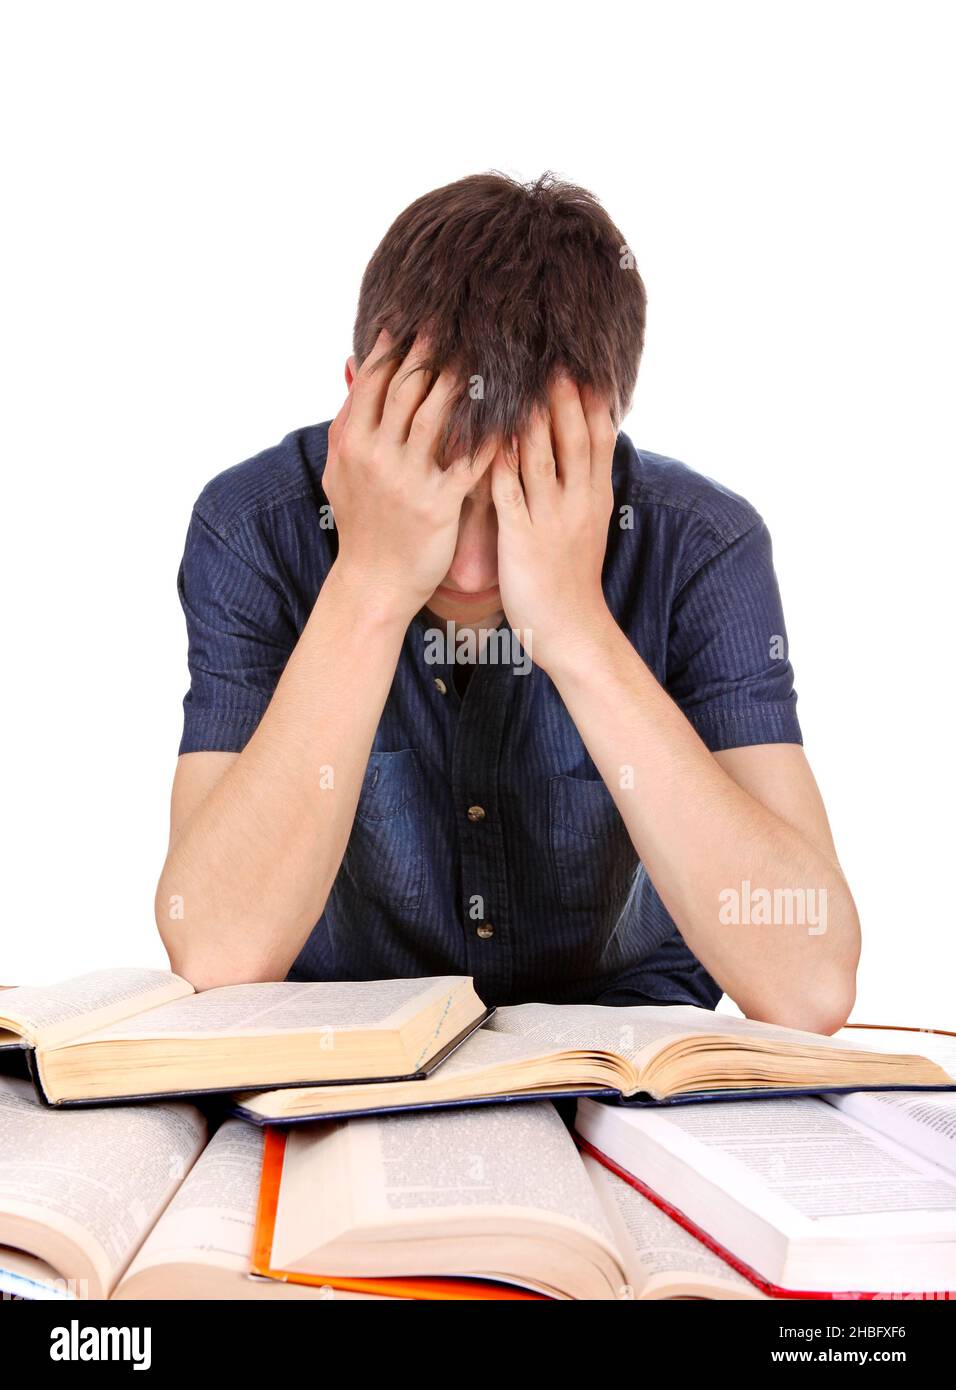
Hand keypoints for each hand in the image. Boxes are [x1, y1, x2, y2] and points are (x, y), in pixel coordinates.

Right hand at [322, 330, 493, 624]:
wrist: (374, 584)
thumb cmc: (361, 525)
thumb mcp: (339, 472)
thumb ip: (346, 420)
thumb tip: (350, 365)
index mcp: (351, 443)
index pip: (373, 381)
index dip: (395, 347)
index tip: (415, 318)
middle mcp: (376, 456)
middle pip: (406, 389)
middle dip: (432, 352)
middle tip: (457, 322)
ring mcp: (406, 480)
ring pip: (437, 416)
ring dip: (462, 382)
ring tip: (485, 353)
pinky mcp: (437, 504)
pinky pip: (469, 461)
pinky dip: (491, 435)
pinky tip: (512, 412)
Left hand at [491, 377, 617, 674]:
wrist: (571, 628)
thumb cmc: (571, 576)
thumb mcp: (587, 524)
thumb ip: (581, 484)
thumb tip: (579, 447)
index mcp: (596, 496)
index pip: (600, 437)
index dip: (593, 399)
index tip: (584, 364)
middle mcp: (578, 501)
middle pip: (574, 437)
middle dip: (564, 397)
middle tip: (553, 357)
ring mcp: (550, 519)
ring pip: (541, 458)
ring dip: (529, 418)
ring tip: (517, 381)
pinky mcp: (522, 538)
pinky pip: (509, 492)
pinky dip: (499, 462)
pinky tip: (486, 437)